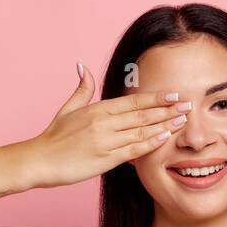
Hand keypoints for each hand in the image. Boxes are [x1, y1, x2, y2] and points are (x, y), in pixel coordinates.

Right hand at [22, 64, 189, 188]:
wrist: (38, 160)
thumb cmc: (53, 138)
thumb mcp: (67, 109)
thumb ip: (81, 89)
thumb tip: (82, 66)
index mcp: (97, 109)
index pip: (133, 101)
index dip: (156, 97)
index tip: (174, 94)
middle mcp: (103, 123)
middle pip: (142, 114)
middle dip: (167, 109)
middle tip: (188, 105)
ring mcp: (105, 141)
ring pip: (141, 131)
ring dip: (164, 125)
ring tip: (183, 120)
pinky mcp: (104, 160)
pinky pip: (132, 151)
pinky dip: (150, 144)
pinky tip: (164, 138)